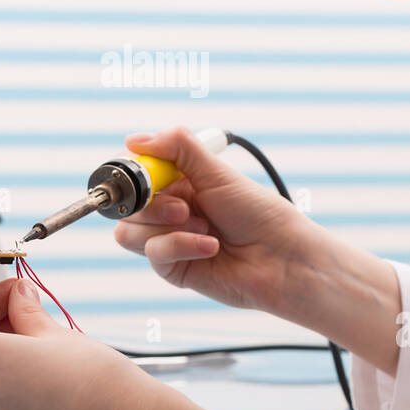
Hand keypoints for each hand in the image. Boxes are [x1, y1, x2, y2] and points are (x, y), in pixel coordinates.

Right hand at [112, 126, 325, 315]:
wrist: (283, 258)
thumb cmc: (259, 213)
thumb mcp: (217, 172)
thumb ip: (177, 148)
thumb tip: (134, 139)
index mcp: (179, 182)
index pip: (135, 173)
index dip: (133, 174)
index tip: (146, 174)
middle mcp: (170, 210)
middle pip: (126, 206)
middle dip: (151, 205)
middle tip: (185, 207)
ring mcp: (171, 240)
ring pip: (129, 233)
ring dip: (166, 226)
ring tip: (203, 226)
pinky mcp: (174, 269)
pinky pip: (155, 254)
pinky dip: (181, 245)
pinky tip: (211, 246)